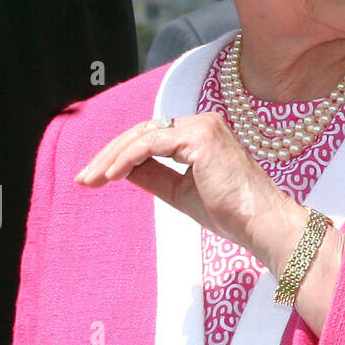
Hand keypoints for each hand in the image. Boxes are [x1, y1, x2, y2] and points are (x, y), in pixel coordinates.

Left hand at [75, 112, 303, 269]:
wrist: (259, 221)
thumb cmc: (230, 211)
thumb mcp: (180, 192)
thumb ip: (154, 176)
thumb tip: (121, 170)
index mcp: (201, 134)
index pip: (151, 136)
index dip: (120, 155)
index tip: (96, 178)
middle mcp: (202, 123)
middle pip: (142, 131)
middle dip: (109, 154)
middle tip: (85, 178)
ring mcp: (202, 127)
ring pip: (143, 134)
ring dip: (112, 157)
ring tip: (92, 179)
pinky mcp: (199, 137)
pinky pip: (151, 144)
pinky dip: (127, 158)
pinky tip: (112, 176)